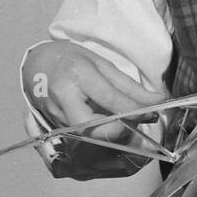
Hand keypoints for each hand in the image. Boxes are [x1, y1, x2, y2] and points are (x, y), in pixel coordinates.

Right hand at [21, 41, 167, 143]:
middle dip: (118, 130)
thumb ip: (130, 87)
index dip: (134, 110)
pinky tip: (108, 126)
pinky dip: (98, 133)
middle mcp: (63, 97)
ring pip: (87, 135)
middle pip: (93, 127)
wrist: (37, 63)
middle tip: (135, 124)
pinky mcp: (52, 125)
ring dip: (110, 133)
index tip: (153, 114)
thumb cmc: (73, 60)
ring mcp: (54, 114)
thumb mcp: (103, 66)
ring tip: (124, 123)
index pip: (110, 99)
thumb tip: (159, 102)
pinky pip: (80, 136)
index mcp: (78, 75)